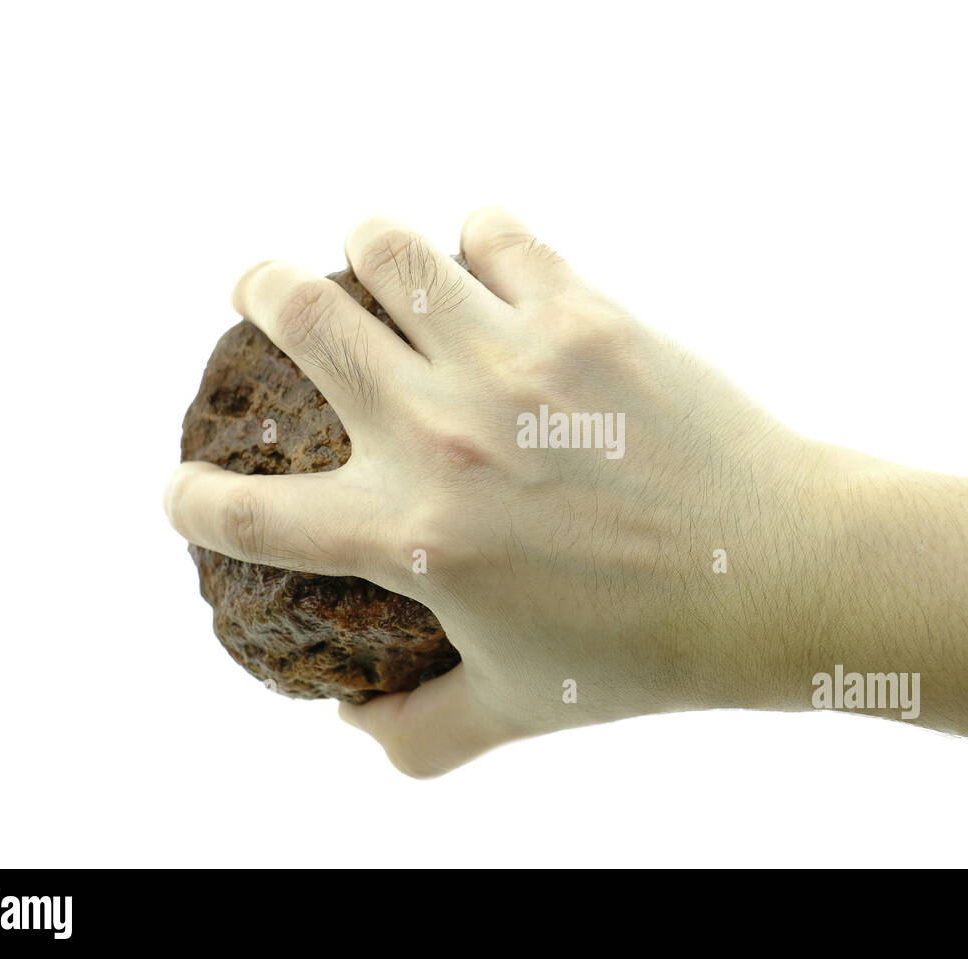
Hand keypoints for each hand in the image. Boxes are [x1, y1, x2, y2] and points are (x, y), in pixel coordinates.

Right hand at [163, 207, 851, 775]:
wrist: (781, 575)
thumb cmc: (649, 652)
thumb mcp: (520, 710)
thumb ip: (419, 733)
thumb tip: (355, 724)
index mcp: (407, 539)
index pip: (245, 513)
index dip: (190, 498)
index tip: (186, 489)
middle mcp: (439, 435)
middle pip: (299, 314)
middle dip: (257, 290)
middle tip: (264, 292)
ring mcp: (510, 362)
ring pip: (386, 246)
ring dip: (364, 245)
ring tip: (375, 260)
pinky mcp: (584, 314)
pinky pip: (497, 231)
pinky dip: (478, 239)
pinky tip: (491, 267)